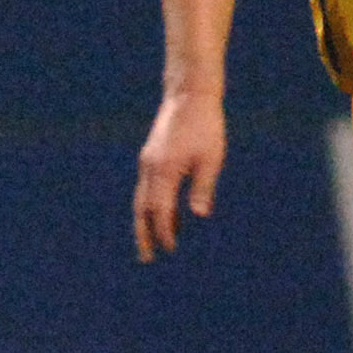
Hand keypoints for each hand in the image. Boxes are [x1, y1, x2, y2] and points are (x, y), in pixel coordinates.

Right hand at [133, 90, 226, 261]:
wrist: (189, 94)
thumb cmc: (205, 125)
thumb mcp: (211, 158)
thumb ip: (203, 188)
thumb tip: (199, 217)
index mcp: (163, 171)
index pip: (160, 211)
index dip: (164, 233)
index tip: (171, 251)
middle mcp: (150, 169)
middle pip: (141, 210)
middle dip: (143, 235)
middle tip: (146, 259)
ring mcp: (148, 162)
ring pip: (142, 199)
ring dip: (147, 222)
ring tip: (155, 243)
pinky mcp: (152, 156)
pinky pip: (148, 188)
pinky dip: (153, 205)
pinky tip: (169, 214)